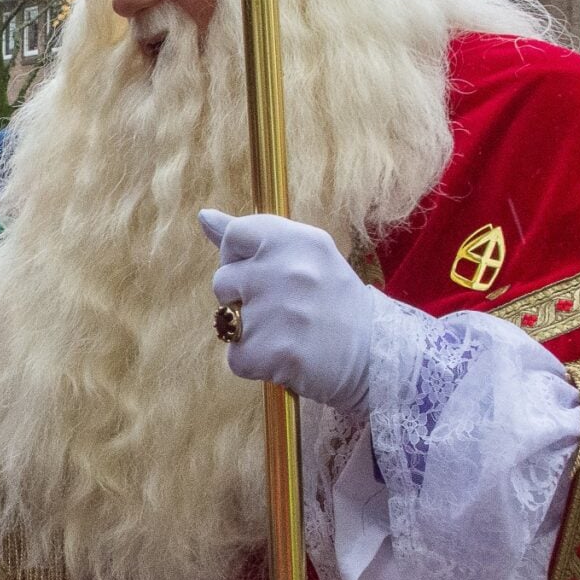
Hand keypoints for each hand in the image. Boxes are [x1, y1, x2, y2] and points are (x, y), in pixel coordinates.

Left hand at [200, 209, 393, 412]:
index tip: (264, 274)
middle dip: (241, 298)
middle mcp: (289, 270)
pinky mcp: (274, 352)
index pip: (234, 235)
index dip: (239, 258)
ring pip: (225, 321)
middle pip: (221, 281)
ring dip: (248, 332)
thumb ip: (251, 236)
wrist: (375, 355)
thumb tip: (204, 216)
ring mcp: (280, 312)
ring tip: (286, 333)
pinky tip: (285, 356)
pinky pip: (235, 356)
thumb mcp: (303, 255)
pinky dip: (254, 363)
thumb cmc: (332, 301)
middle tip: (283, 309)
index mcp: (299, 240)